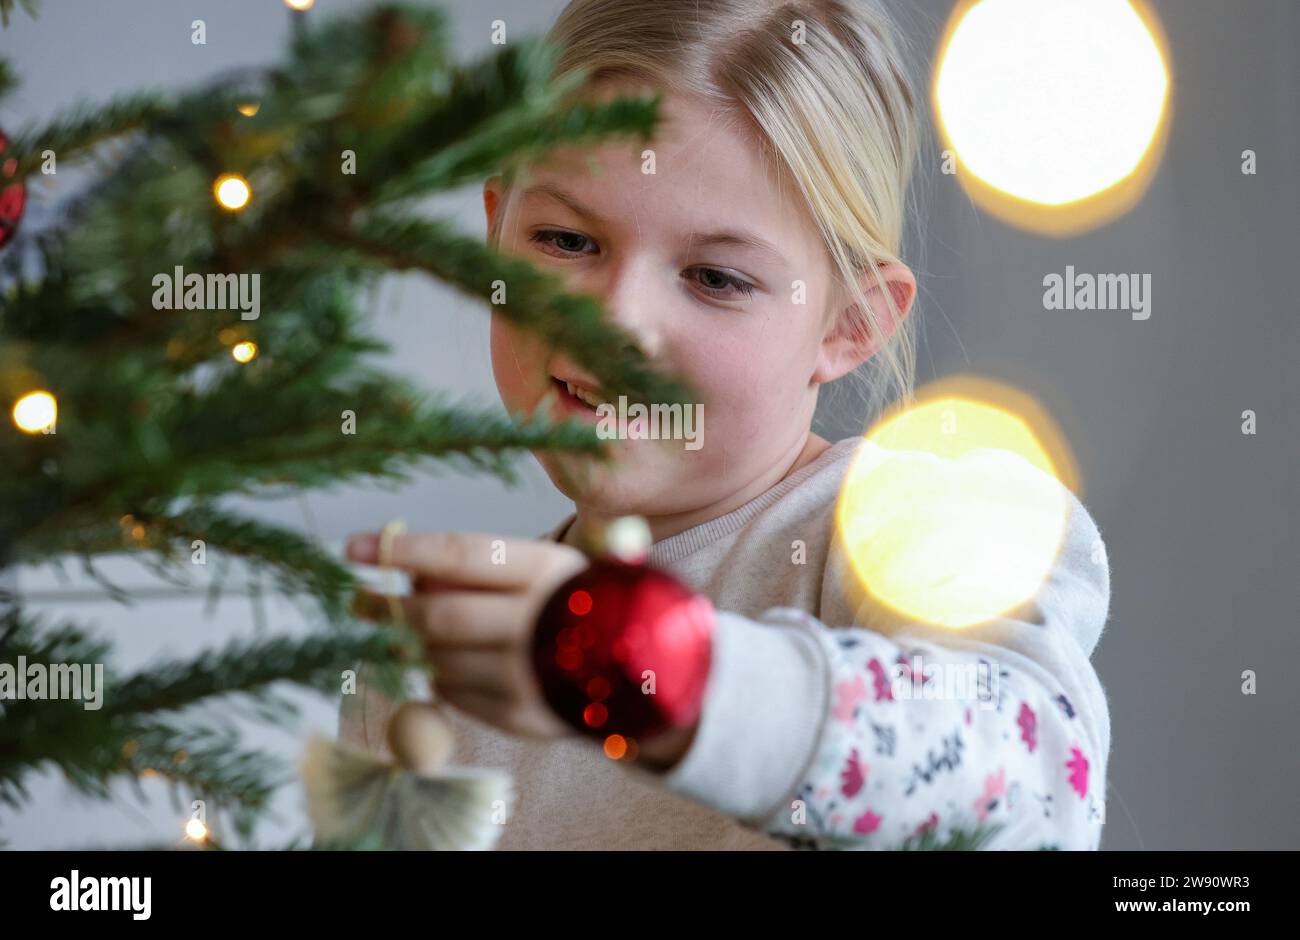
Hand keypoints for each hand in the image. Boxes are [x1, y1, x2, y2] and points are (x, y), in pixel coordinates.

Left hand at [346, 530, 587, 739]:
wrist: (640, 665)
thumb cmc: (571, 602)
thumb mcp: (541, 568)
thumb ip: (480, 568)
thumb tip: (408, 575)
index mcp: (548, 570)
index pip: (460, 555)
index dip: (402, 550)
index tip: (353, 547)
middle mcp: (542, 622)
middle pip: (441, 615)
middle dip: (387, 607)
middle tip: (356, 599)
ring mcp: (533, 675)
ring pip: (440, 659)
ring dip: (411, 645)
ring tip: (400, 631)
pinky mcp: (524, 717)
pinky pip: (455, 695)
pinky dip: (437, 676)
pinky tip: (442, 661)